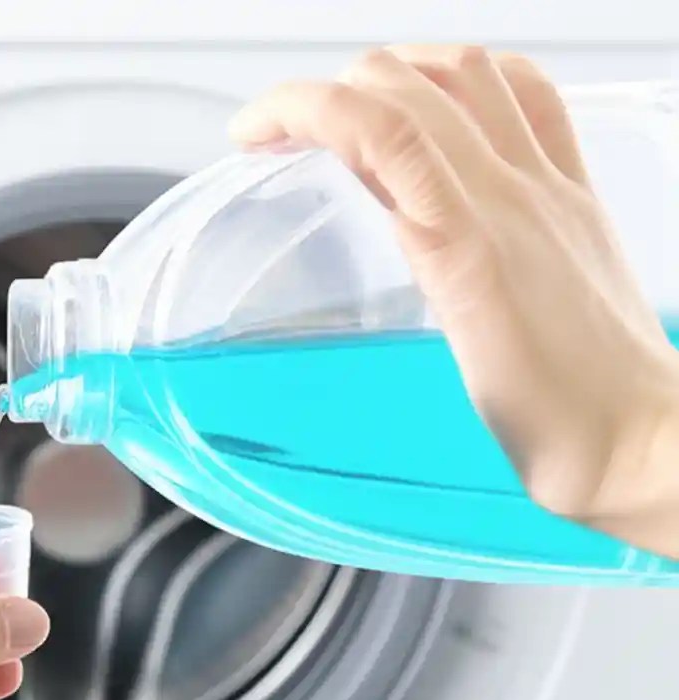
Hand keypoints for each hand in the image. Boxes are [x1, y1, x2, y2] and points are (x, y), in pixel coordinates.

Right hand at [229, 46, 678, 554]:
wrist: (643, 442)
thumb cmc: (555, 427)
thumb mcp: (461, 349)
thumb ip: (424, 256)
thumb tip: (377, 185)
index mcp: (471, 240)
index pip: (377, 127)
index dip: (297, 108)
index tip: (249, 132)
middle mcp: (514, 195)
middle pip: (407, 86)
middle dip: (326, 91)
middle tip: (281, 132)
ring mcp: (551, 185)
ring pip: (468, 72)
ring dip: (395, 69)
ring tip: (355, 101)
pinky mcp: (577, 193)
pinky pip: (534, 98)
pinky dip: (477, 77)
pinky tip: (449, 101)